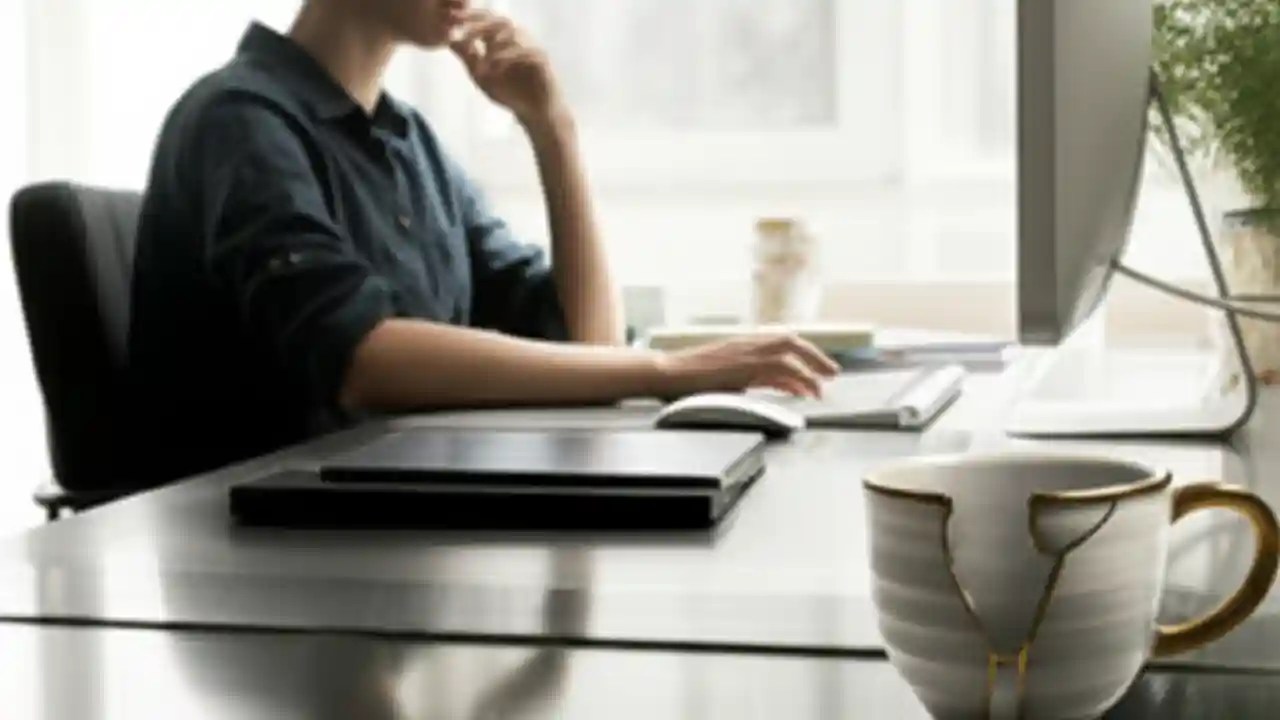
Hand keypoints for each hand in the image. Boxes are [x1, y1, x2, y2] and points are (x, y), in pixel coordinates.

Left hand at [450, 10, 566, 125]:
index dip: (470, 15)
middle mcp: (518, 38)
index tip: (451, 17)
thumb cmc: (509, 93)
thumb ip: (468, 56)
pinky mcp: (541, 58)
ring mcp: (530, 46)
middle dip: (479, 24)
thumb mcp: (481, 75)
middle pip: (499, 20)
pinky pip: (525, 50)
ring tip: (477, 57)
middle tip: (462, 31)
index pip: (486, 19)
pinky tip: (494, 68)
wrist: (533, 113)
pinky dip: (507, 57)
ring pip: (512, 33)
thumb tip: (449, 39)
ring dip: (492, 44)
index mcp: (502, 39)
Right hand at [653, 335, 840, 399]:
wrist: (666, 373)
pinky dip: (797, 378)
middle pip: (791, 341)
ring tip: (825, 384)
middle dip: (815, 356)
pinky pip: (779, 368)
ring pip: (788, 351)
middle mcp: (748, 343)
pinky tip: (807, 391)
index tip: (819, 368)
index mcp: (745, 344)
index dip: (804, 353)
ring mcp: (745, 352)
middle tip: (833, 373)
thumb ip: (759, 378)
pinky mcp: (743, 365)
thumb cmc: (691, 378)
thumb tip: (788, 385)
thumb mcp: (731, 376)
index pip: (782, 342)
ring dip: (811, 366)